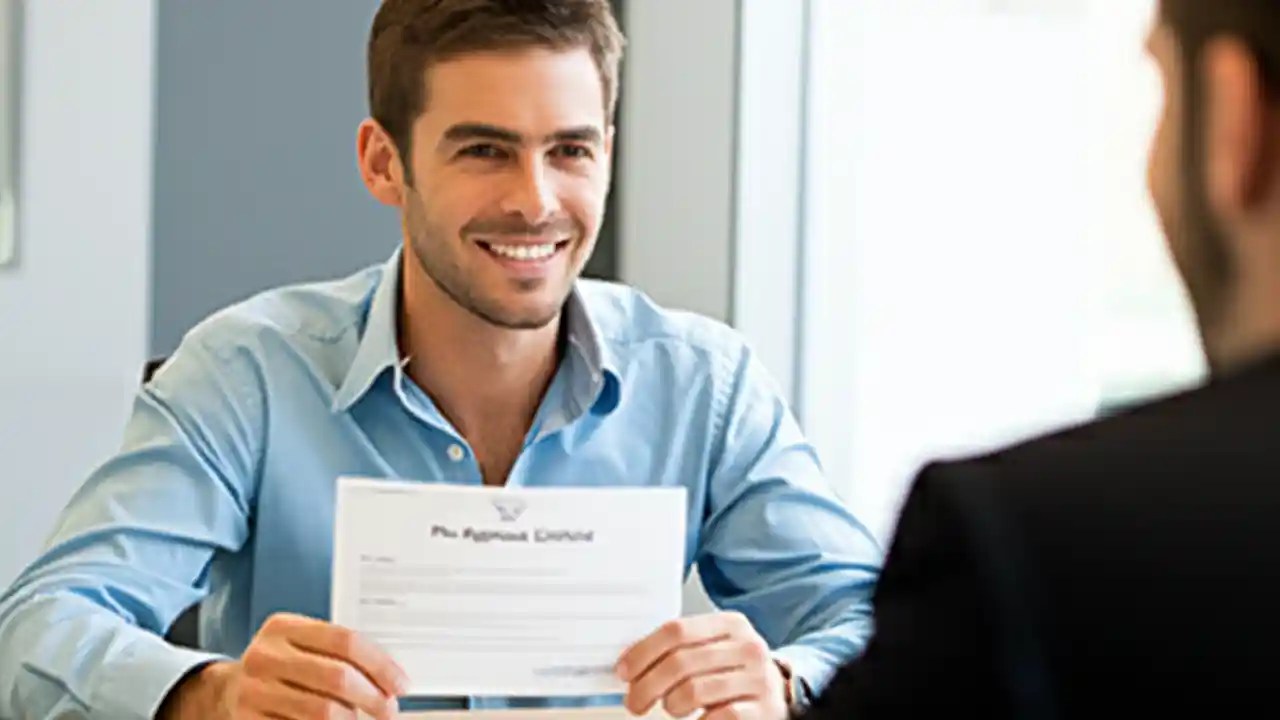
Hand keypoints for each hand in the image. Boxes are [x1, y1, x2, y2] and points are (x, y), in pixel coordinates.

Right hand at [162, 612, 408, 719]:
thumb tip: (391, 679)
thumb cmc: (279, 668)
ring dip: (351, 719)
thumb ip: (339, 654)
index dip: (381, 665)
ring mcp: (254, 691)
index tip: (401, 684)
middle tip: (389, 709)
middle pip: (338, 677)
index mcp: (283, 628)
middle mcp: (265, 656)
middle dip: (374, 698)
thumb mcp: (301, 646)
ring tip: (359, 719)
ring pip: (323, 711)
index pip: (346, 642)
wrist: (225, 692)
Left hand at [616, 612, 788, 719]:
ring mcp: (757, 679)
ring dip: (671, 705)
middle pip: (680, 662)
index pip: (676, 630)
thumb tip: (629, 662)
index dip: (643, 652)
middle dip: (646, 685)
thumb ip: (680, 647)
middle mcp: (747, 647)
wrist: (781, 694)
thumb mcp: (715, 647)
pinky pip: (716, 717)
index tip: (624, 671)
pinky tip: (696, 719)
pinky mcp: (762, 710)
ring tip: (671, 708)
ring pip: (694, 691)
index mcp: (731, 624)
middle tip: (634, 701)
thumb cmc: (736, 671)